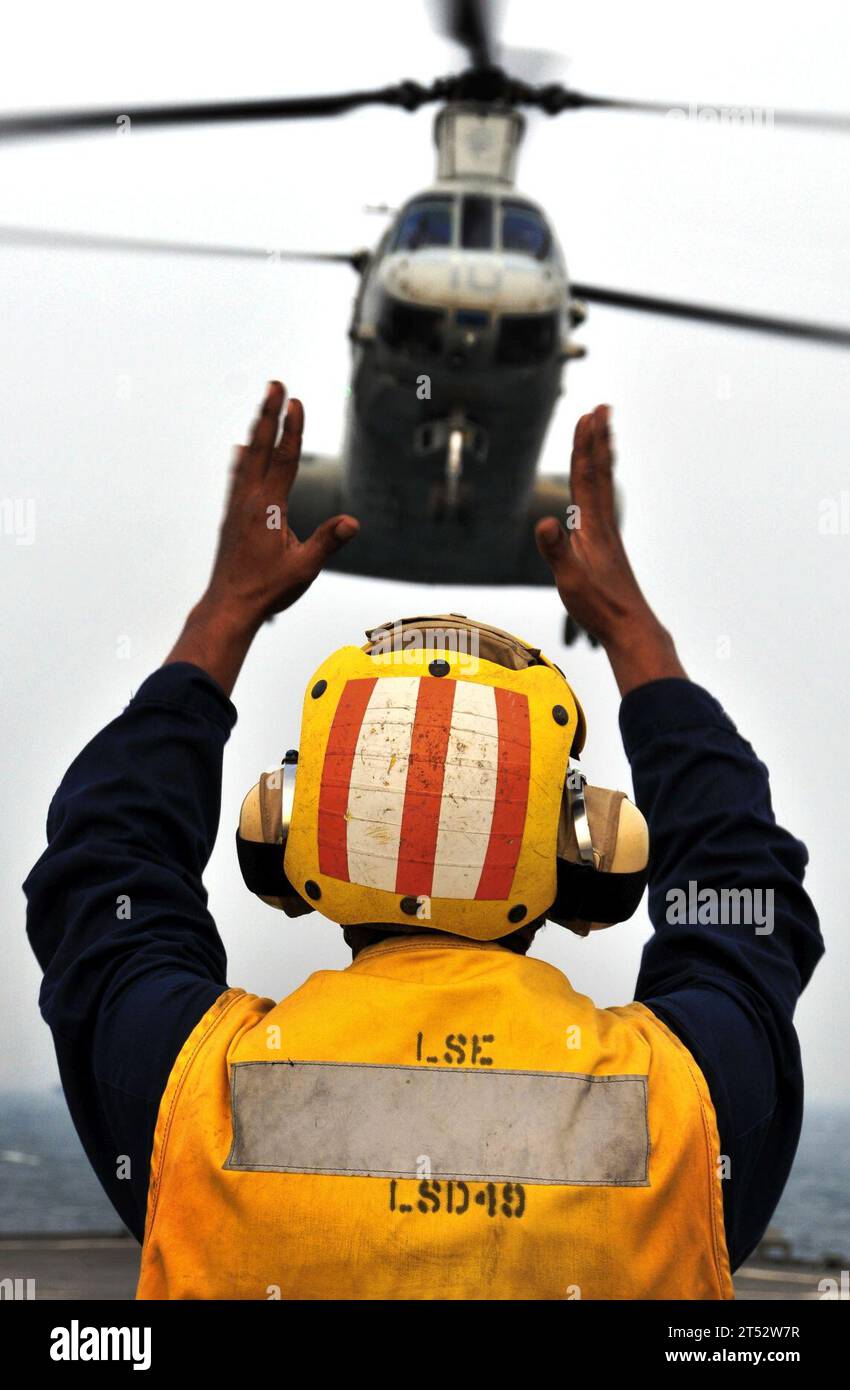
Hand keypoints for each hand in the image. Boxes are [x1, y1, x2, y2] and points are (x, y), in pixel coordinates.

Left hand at [165, 380, 358, 694]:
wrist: (228, 606)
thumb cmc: (267, 590)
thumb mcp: (303, 569)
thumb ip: (327, 542)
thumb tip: (353, 522)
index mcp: (268, 508)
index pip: (283, 460)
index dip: (291, 430)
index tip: (295, 401)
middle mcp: (248, 500)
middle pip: (260, 448)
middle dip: (268, 414)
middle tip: (274, 384)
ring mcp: (236, 507)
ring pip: (246, 458)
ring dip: (256, 430)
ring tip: (261, 407)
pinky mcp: (231, 517)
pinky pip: (237, 476)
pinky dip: (241, 456)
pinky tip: (239, 449)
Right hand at [535, 404, 685, 696]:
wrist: (628, 625)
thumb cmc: (598, 605)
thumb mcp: (569, 579)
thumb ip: (556, 550)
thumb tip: (544, 521)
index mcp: (591, 526)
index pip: (586, 477)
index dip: (584, 446)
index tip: (587, 416)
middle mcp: (602, 523)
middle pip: (599, 472)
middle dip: (598, 439)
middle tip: (602, 408)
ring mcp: (606, 533)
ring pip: (604, 484)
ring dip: (603, 455)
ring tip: (605, 432)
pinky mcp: (607, 545)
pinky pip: (603, 501)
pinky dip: (602, 482)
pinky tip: (600, 484)